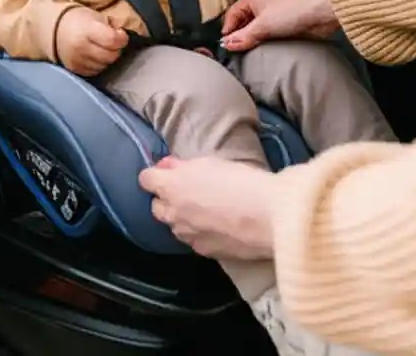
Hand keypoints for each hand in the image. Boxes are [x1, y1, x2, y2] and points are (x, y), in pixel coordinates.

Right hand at [57, 8, 128, 76]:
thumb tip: (123, 36)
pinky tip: (95, 55)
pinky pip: (96, 71)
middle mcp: (81, 48)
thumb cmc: (78, 20)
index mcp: (87, 30)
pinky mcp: (75, 70)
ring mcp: (78, 61)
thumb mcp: (95, 16)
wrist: (55, 29)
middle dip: (116, 49)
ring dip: (108, 58)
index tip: (121, 34)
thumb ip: (112, 25)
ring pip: (105, 65)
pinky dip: (99, 64)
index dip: (122, 38)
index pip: (113, 40)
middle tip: (112, 42)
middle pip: (111, 56)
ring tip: (102, 48)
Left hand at [138, 156, 279, 259]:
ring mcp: (187, 235)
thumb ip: (183, 166)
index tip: (168, 174)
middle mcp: (173, 213)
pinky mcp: (203, 252)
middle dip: (167, 200)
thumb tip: (167, 167)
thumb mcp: (212, 163)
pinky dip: (200, 234)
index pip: (145, 179)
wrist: (270, 217)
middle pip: (156, 207)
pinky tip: (219, 229)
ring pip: (174, 226)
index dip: (156, 176)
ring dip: (183, 219)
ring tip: (206, 213)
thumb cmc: (243, 182)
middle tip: (189, 193)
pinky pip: (193, 241)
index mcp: (171, 187)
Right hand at [220, 0, 338, 52]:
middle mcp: (259, 6)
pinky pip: (266, 36)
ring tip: (248, 56)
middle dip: (239, 38)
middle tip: (237, 54)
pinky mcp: (282, 26)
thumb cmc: (291, 11)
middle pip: (241, 24)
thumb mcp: (263, 26)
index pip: (230, 16)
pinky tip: (262, 53)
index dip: (227, 32)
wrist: (321, 12)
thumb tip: (226, 45)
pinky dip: (263, 43)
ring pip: (254, 31)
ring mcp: (271, 16)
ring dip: (252, 42)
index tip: (226, 48)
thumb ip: (243, 37)